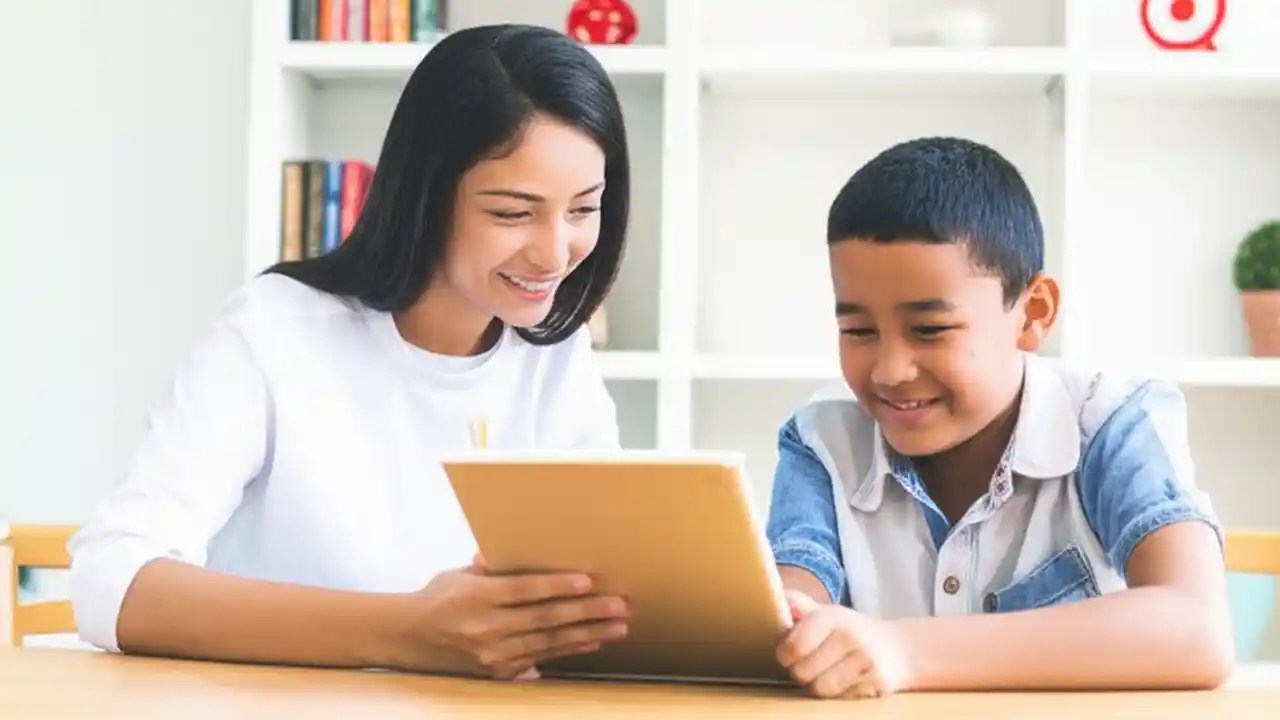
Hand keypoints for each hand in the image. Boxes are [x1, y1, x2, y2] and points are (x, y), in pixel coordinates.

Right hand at [399, 558, 629, 679]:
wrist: (407, 638)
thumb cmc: (438, 597)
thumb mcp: (459, 575)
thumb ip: (491, 568)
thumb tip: (512, 552)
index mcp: (476, 597)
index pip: (525, 590)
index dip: (558, 586)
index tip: (589, 581)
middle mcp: (485, 628)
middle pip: (545, 619)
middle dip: (587, 612)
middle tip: (619, 606)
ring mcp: (492, 654)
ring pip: (549, 643)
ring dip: (587, 634)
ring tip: (617, 626)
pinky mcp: (497, 672)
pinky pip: (540, 659)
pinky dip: (568, 650)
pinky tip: (591, 642)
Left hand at [777, 590, 909, 698]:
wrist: (898, 648)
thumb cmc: (850, 631)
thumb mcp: (826, 613)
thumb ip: (799, 605)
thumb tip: (778, 599)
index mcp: (831, 616)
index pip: (794, 646)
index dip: (785, 655)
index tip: (789, 654)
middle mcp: (848, 636)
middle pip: (802, 671)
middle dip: (799, 672)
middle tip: (807, 665)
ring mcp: (864, 660)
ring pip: (820, 688)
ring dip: (817, 685)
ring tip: (823, 673)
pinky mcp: (875, 682)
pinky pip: (840, 697)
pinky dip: (837, 692)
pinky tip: (843, 680)